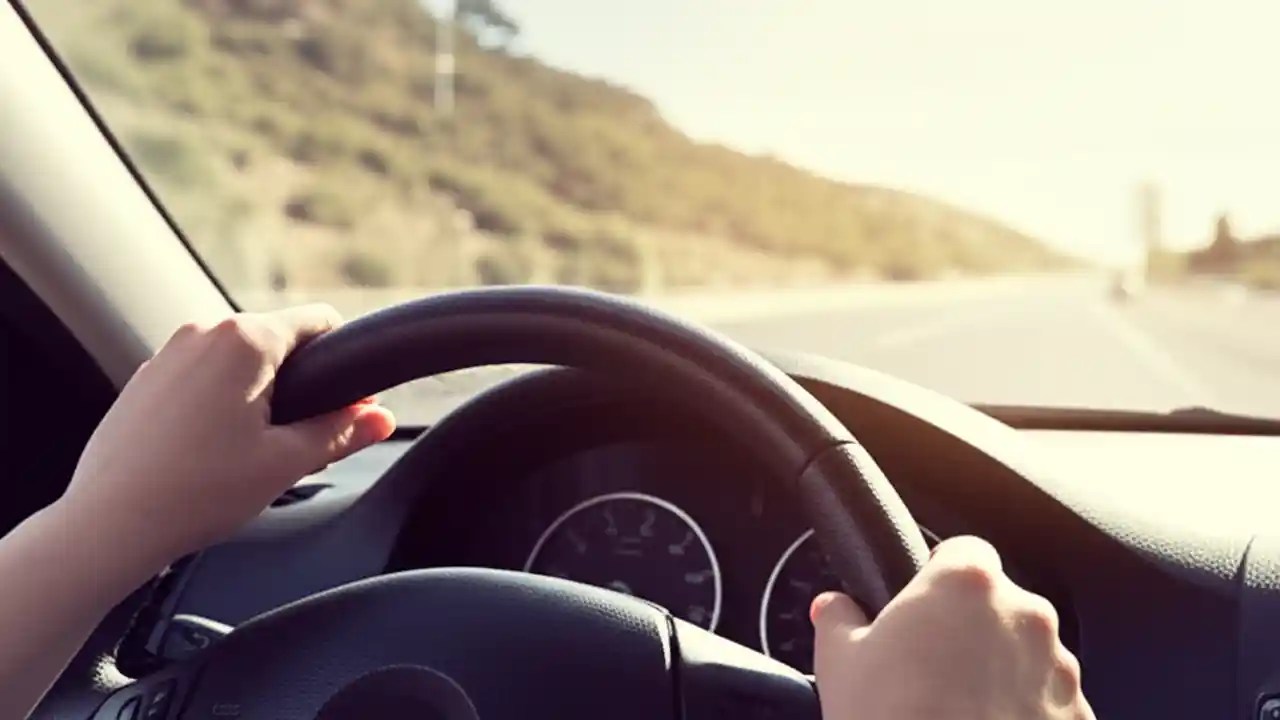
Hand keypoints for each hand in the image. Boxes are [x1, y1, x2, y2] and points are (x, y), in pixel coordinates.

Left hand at [59, 305, 395, 567]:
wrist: (108, 525)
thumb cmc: (196, 492)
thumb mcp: (287, 463)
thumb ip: (342, 432)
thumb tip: (382, 418)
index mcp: (246, 340)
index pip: (321, 321)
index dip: (346, 362)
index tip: (350, 406)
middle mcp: (204, 333)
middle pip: (279, 343)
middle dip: (300, 386)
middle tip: (298, 444)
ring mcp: (168, 354)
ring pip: (239, 364)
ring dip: (259, 397)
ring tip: (249, 455)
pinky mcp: (146, 381)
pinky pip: (202, 380)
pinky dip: (219, 406)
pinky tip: (211, 455)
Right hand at [812, 536, 1093, 719]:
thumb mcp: (840, 663)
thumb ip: (839, 619)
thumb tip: (835, 608)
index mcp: (967, 583)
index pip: (962, 550)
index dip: (937, 576)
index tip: (920, 604)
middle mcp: (1025, 616)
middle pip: (998, 604)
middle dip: (970, 629)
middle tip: (928, 667)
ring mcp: (1060, 670)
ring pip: (1027, 655)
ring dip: (1000, 672)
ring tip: (955, 710)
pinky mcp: (1079, 718)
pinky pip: (1048, 704)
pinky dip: (1024, 714)